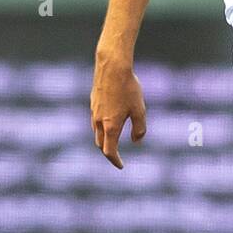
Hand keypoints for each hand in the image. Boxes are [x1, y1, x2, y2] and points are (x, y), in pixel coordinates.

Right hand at [90, 50, 146, 168]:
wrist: (111, 66)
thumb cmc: (128, 88)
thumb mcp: (139, 109)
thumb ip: (139, 129)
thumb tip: (136, 142)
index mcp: (110, 126)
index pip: (109, 152)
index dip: (115, 161)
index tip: (121, 166)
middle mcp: (99, 121)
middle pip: (100, 144)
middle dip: (108, 153)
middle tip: (117, 157)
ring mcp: (93, 111)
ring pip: (96, 132)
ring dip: (104, 140)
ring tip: (112, 141)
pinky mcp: (93, 102)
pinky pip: (95, 120)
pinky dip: (101, 128)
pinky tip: (109, 122)